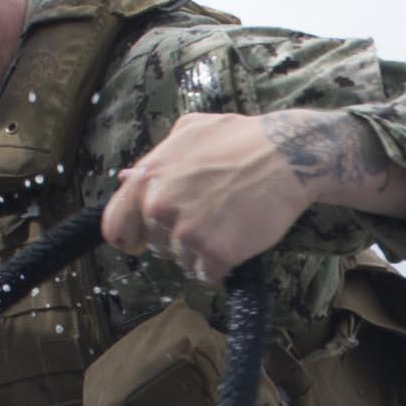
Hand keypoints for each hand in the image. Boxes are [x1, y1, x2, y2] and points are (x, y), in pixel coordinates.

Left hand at [104, 107, 405, 282]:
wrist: (290, 156)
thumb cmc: (243, 139)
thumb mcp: (192, 131)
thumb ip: (157, 157)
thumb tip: (127, 178)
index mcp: (148, 177)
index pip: (115, 226)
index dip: (131, 236)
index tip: (142, 241)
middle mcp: (159, 206)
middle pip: (157, 246)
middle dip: (180, 237)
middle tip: (212, 215)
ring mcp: (186, 232)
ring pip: (182, 261)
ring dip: (203, 250)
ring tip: (230, 222)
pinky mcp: (214, 253)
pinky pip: (207, 274)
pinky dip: (223, 263)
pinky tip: (240, 237)